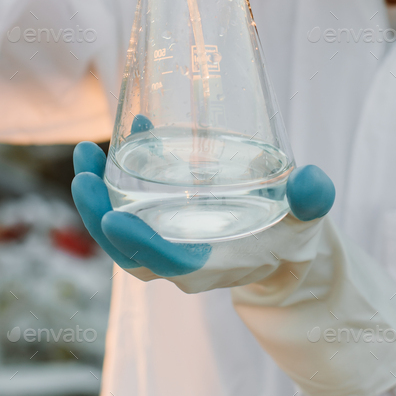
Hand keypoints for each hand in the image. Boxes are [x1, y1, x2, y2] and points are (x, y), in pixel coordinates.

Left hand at [72, 140, 395, 395]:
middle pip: (125, 249)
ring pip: (117, 230)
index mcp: (211, 265)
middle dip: (97, 215)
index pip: (165, 263)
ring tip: (84, 153)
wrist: (281, 246)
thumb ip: (311, 200)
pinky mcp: (162, 223)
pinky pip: (130, 206)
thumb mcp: (307, 219)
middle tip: (84, 176)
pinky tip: (131, 130)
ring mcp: (166, 243)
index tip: (113, 217)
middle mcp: (180, 260)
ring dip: (96, 195)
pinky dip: (117, 175)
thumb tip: (311, 181)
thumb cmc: (291, 233)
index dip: (137, 244)